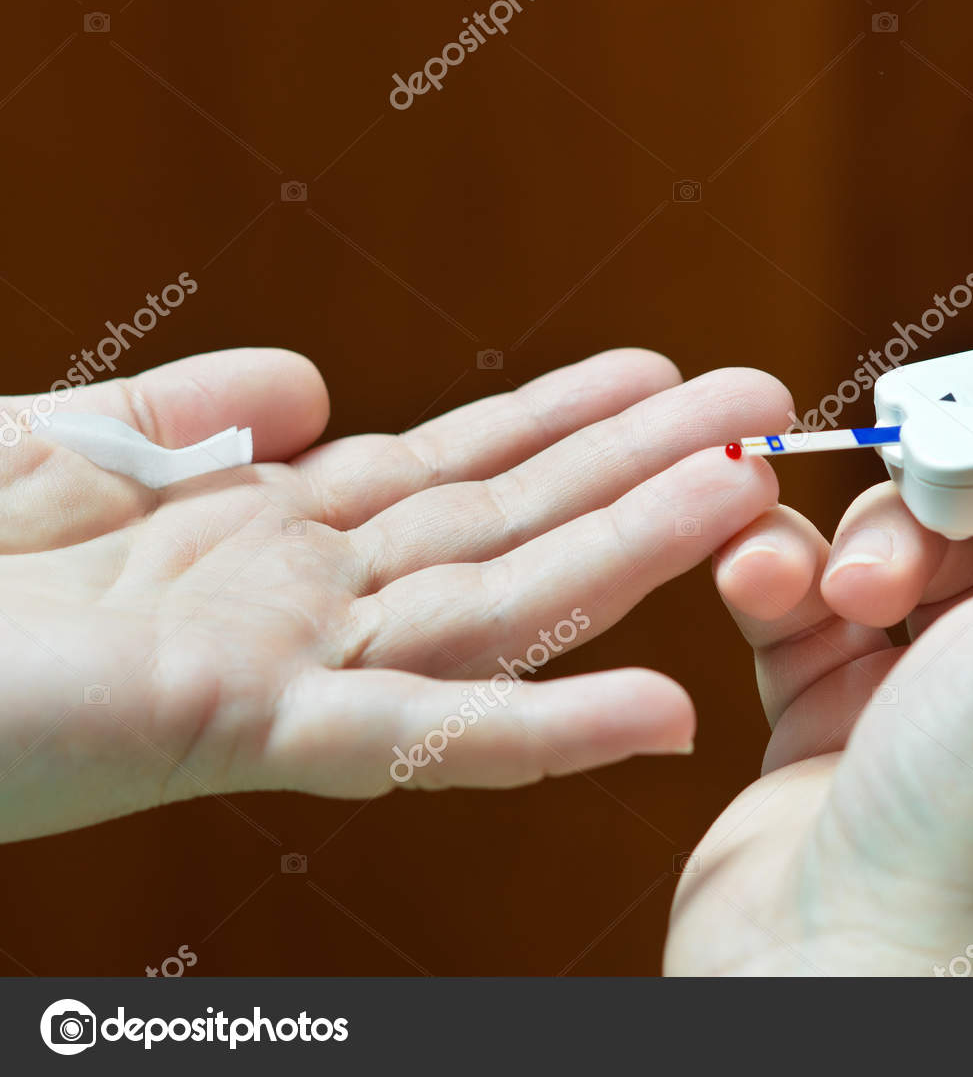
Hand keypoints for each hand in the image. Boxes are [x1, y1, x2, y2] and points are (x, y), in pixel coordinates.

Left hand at [0, 347, 787, 841]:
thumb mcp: (55, 446)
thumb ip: (190, 414)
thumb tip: (315, 378)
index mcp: (262, 530)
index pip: (451, 463)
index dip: (561, 417)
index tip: (659, 374)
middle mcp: (303, 594)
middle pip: (508, 519)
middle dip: (640, 464)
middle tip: (765, 414)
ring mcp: (287, 662)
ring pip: (501, 600)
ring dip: (633, 553)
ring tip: (750, 495)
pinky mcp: (243, 723)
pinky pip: (426, 736)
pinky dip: (549, 734)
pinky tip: (658, 723)